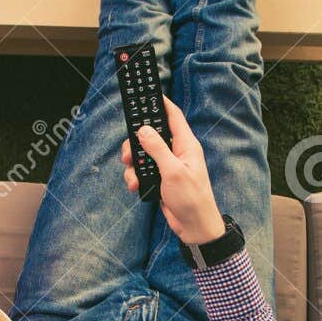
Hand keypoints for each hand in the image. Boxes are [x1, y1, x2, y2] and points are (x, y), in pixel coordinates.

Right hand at [121, 97, 225, 245]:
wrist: (194, 227)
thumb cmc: (191, 198)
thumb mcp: (173, 171)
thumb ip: (157, 148)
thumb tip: (143, 129)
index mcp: (186, 145)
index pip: (173, 116)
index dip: (160, 103)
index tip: (146, 93)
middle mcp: (176, 152)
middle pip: (151, 135)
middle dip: (136, 143)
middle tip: (127, 154)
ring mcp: (167, 166)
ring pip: (142, 155)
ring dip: (133, 166)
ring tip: (133, 178)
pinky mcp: (160, 179)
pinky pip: (142, 171)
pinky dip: (135, 178)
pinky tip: (136, 187)